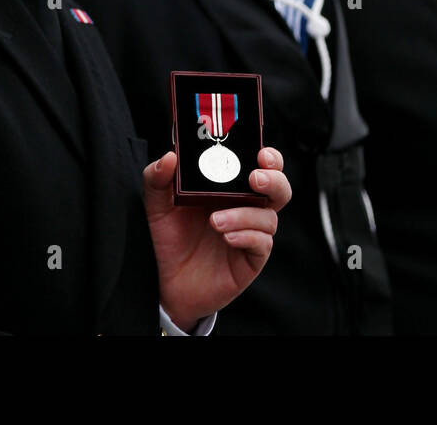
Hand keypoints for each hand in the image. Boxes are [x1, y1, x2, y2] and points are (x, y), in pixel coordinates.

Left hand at [143, 146, 290, 331]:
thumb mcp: (158, 205)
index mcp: (231, 188)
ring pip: (269, 217)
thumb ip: (157, 178)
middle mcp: (247, 207)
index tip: (261, 153)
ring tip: (215, 221)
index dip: (270, 157)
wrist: (169, 282)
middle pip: (279, 188)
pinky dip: (247, 236)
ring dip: (245, 215)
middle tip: (254, 179)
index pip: (262, 165)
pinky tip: (227, 237)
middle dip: (274, 180)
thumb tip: (169, 157)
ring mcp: (252, 232)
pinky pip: (262, 243)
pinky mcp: (252, 258)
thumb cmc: (171, 238)